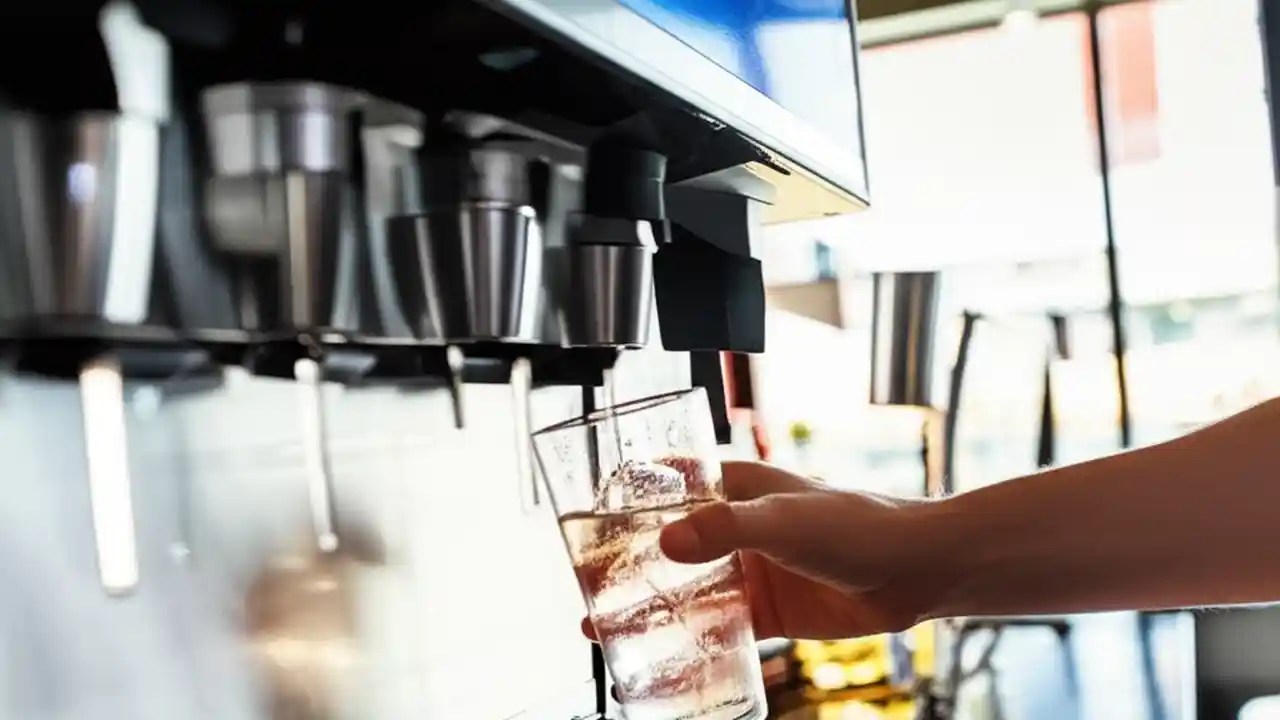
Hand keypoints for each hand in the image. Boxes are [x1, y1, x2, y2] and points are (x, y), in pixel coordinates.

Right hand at [582, 461, 940, 641]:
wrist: (913, 570)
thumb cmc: (857, 524)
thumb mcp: (784, 519)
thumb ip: (726, 529)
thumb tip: (667, 545)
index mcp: (735, 487)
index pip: (669, 481)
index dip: (627, 494)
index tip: (585, 511)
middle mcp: (736, 527)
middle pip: (666, 542)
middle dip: (623, 561)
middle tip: (582, 583)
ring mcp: (750, 569)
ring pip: (684, 588)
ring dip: (646, 605)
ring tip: (600, 626)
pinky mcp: (767, 610)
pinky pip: (717, 626)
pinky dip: (688, 639)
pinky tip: (660, 656)